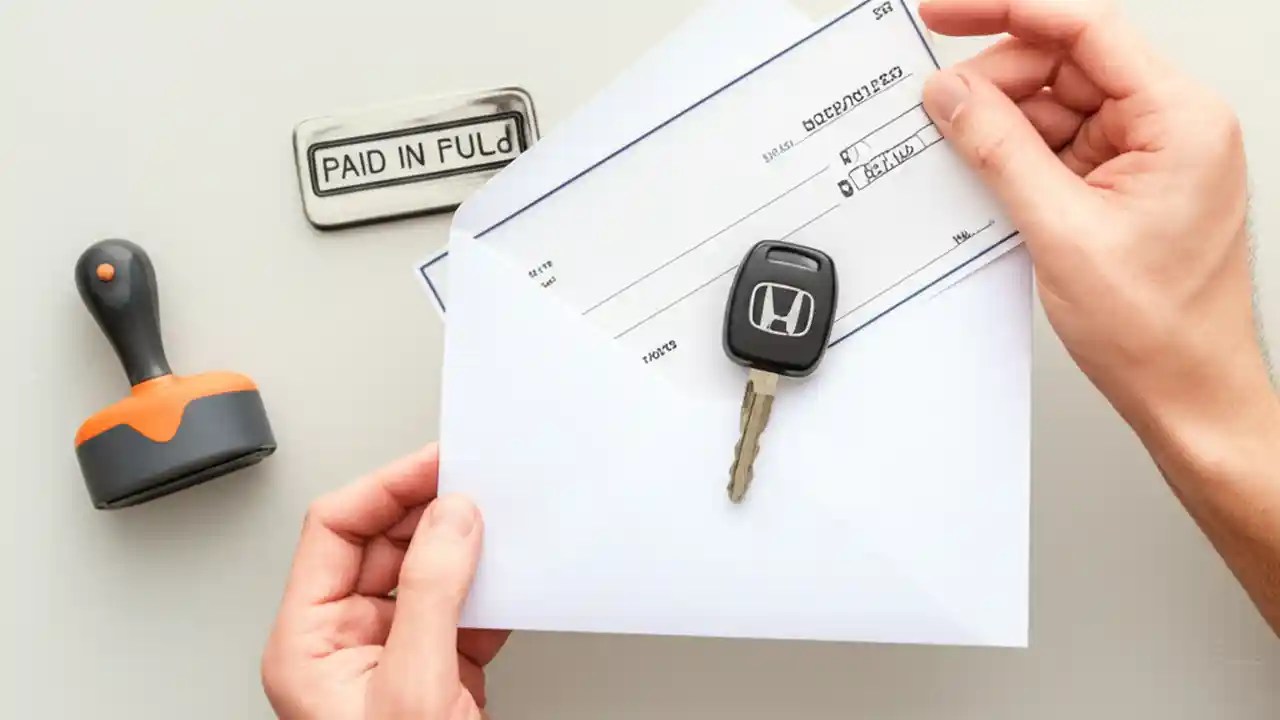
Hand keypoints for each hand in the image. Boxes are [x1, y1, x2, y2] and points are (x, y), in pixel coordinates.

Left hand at [261, 444, 508, 718]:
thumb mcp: (413, 688)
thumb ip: (431, 596)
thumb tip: (452, 518)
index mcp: (309, 643)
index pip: (335, 530)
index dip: (387, 487)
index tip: (438, 463)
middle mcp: (345, 647)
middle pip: (384, 544)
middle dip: (434, 515)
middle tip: (480, 491)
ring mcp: (392, 661)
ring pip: (428, 576)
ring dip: (468, 554)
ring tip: (502, 534)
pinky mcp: (436, 676)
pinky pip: (461, 612)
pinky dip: (491, 595)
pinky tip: (511, 587)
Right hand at [919, 0, 1272, 433]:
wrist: (1187, 392)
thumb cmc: (1160, 327)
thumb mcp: (1060, 230)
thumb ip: (999, 150)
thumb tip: (954, 95)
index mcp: (1179, 119)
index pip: (1086, 28)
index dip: (1007, 11)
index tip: (948, 11)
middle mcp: (1172, 125)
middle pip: (1067, 67)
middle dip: (998, 85)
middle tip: (941, 110)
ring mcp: (1149, 155)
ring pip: (1058, 108)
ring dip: (1005, 128)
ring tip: (961, 156)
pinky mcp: (1126, 184)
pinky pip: (1061, 147)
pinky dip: (1019, 159)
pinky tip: (988, 178)